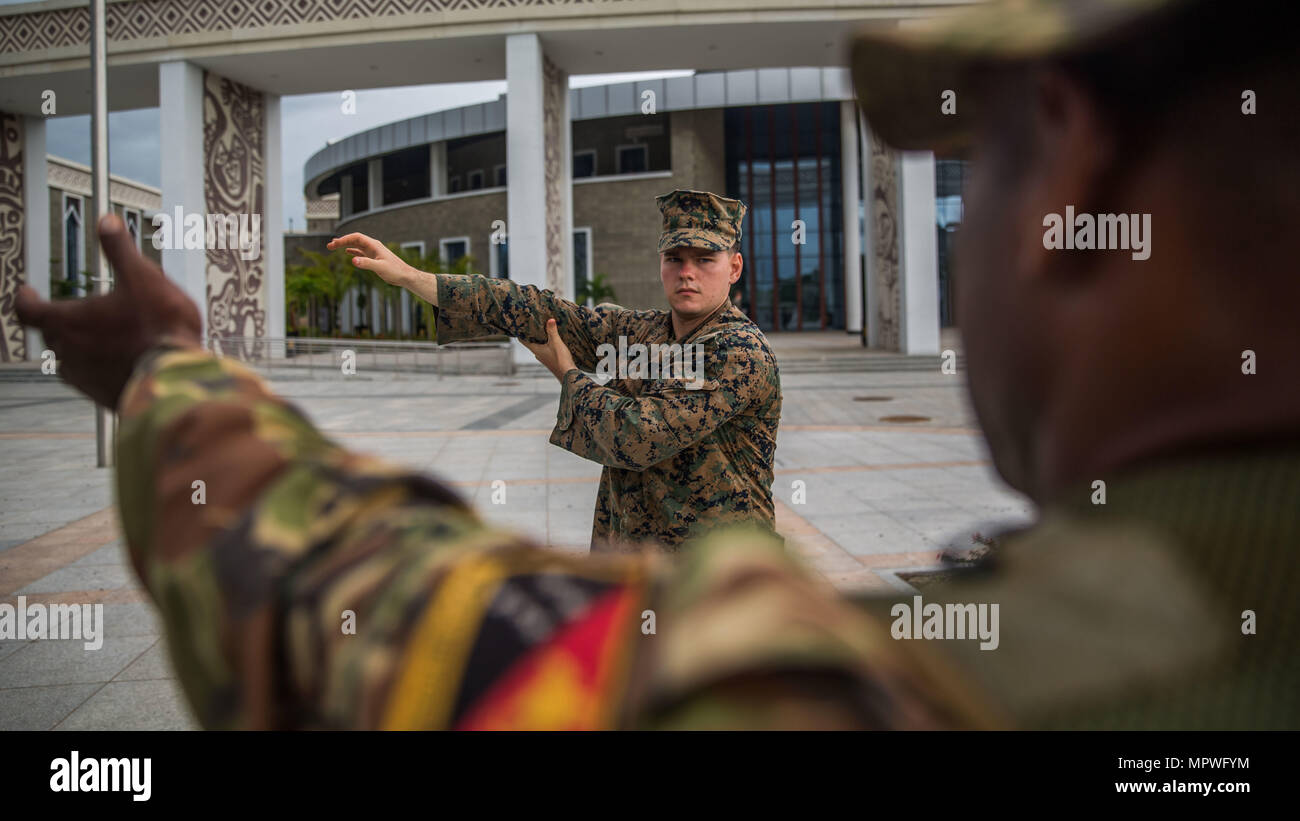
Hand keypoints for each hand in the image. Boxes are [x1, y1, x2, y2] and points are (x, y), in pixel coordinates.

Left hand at [14, 213, 201, 409]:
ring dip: (81, 346)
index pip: (29, 310)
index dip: (26, 299)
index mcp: (68, 321)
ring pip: (70, 358)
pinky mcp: (103, 397)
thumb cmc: (157, 328)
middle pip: (51, 333)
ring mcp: (84, 378)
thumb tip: (106, 221)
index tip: (26, 293)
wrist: (176, 379)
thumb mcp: (143, 278)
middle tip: (73, 312)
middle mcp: (67, 352)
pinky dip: (100, 366)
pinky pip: (92, 379)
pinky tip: (121, 361)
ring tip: (101, 338)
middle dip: (60, 320)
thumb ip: (120, 250)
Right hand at [326, 232, 420, 288]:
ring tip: (333, 246)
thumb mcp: (380, 267)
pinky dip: (353, 251)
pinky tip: (347, 252)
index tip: (334, 244)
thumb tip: (353, 260)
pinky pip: (361, 252)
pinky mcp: (374, 258)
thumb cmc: (395, 271)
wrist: (405, 276)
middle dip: (341, 241)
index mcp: (374, 245)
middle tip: (329, 246)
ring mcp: (373, 252)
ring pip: (356, 245)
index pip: (356, 237)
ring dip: (345, 245)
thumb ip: (366, 264)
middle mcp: (373, 246)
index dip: (344, 239)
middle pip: (354, 240)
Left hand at [522, 319, 576, 381]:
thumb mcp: (556, 342)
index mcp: (535, 349)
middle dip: (531, 334)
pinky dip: (545, 344)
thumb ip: (552, 330)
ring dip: (539, 339)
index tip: (520, 326)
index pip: (523, 340)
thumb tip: (550, 319)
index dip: (521, 333)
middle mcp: (537, 354)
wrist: (568, 374)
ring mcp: (544, 358)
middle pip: (531, 342)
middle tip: (532, 324)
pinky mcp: (550, 360)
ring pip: (538, 346)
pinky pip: (545, 349)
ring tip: (542, 330)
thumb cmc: (560, 359)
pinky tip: (551, 341)